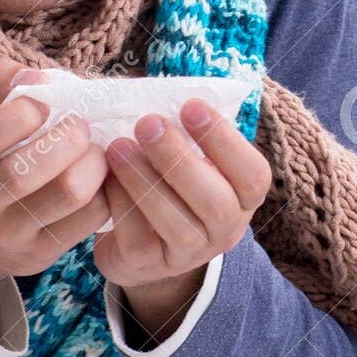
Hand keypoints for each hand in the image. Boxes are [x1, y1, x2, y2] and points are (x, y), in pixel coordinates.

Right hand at [0, 60, 109, 300]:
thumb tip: (36, 76)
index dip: (23, 113)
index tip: (44, 100)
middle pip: (27, 172)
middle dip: (68, 136)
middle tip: (78, 123)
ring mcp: (5, 236)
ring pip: (67, 194)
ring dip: (94, 161)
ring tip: (92, 146)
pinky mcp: (37, 255)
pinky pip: (89, 219)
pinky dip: (104, 189)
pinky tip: (96, 173)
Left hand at [95, 98, 271, 345]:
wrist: (143, 243)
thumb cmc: (169, 181)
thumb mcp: (189, 157)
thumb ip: (187, 133)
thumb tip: (163, 91)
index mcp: (243, 196)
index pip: (252, 174)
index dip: (224, 140)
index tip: (190, 106)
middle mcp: (225, 229)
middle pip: (213, 200)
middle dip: (178, 159)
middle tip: (148, 123)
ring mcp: (188, 253)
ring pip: (174, 221)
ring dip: (144, 180)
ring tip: (118, 146)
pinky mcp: (147, 265)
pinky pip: (135, 235)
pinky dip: (119, 201)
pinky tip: (104, 176)